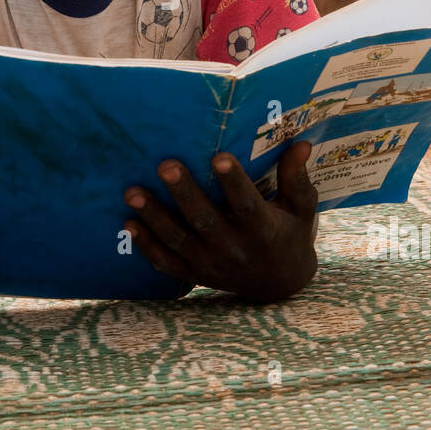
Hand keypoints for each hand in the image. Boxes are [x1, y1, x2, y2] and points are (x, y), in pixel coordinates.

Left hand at [123, 140, 317, 302]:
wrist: (280, 286)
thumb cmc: (290, 234)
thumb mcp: (301, 208)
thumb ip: (296, 178)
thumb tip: (300, 144)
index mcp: (263, 230)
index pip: (247, 203)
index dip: (233, 181)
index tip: (219, 155)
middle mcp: (235, 249)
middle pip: (205, 220)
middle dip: (184, 193)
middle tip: (165, 165)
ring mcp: (211, 265)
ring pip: (179, 241)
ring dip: (154, 217)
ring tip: (133, 192)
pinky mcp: (195, 274)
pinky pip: (166, 263)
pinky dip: (147, 246)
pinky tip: (128, 224)